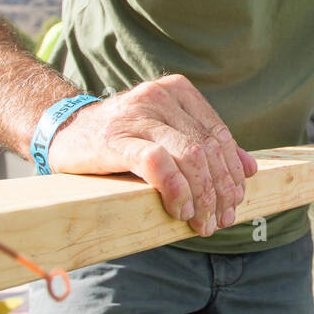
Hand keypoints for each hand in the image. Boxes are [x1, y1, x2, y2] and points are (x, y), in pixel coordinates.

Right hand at [46, 74, 258, 237]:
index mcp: (178, 91)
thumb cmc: (120, 138)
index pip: (219, 135)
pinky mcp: (115, 138)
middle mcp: (159, 97)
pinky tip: (179, 210)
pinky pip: (159, 164)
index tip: (236, 201)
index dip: (232, 172)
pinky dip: (176, 191)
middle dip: (220, 190)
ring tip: (202, 222)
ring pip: (190, 157)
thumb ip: (206, 144)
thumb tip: (251, 170)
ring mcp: (137, 115)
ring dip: (202, 197)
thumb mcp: (167, 134)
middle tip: (221, 219)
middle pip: (207, 149)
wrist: (63, 131)